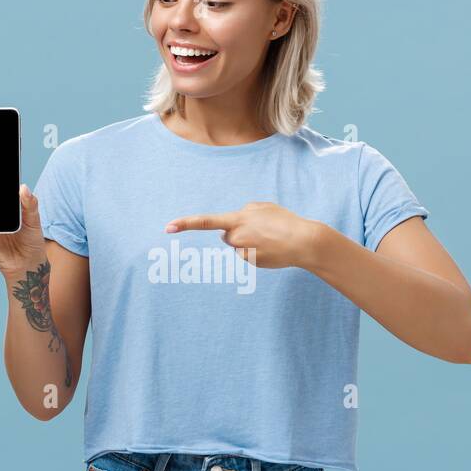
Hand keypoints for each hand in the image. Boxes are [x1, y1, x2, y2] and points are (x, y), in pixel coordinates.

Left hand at [163, 201, 321, 269]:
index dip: (186, 223)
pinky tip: (272, 249)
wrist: (302, 241)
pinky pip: (248, 256)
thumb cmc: (284, 221)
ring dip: (250, 242)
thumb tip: (235, 222)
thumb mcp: (263, 206)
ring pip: (238, 247)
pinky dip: (257, 252)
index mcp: (237, 220)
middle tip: (261, 230)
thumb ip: (245, 211)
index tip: (168, 227)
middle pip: (227, 236)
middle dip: (238, 233)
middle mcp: (236, 237)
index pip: (206, 222)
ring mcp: (242, 252)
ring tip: (270, 238)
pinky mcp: (250, 263)